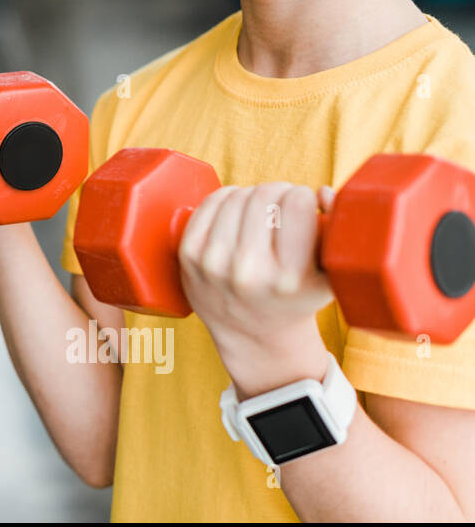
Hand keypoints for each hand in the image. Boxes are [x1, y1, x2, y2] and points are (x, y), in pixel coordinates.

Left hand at [179, 181, 337, 394]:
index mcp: (289, 278)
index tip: (305, 206)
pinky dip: (227, 198)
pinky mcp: (189, 255)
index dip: (304, 197)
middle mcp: (248, 271)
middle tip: (283, 205)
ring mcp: (213, 263)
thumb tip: (323, 193)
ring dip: (253, 195)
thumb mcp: (329, 276)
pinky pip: (210, 202)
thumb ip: (338, 232)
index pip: (297, 203)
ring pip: (237, 195)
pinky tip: (238, 211)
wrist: (252, 335)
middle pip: (264, 195)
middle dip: (279, 192)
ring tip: (262, 211)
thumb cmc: (296, 298)